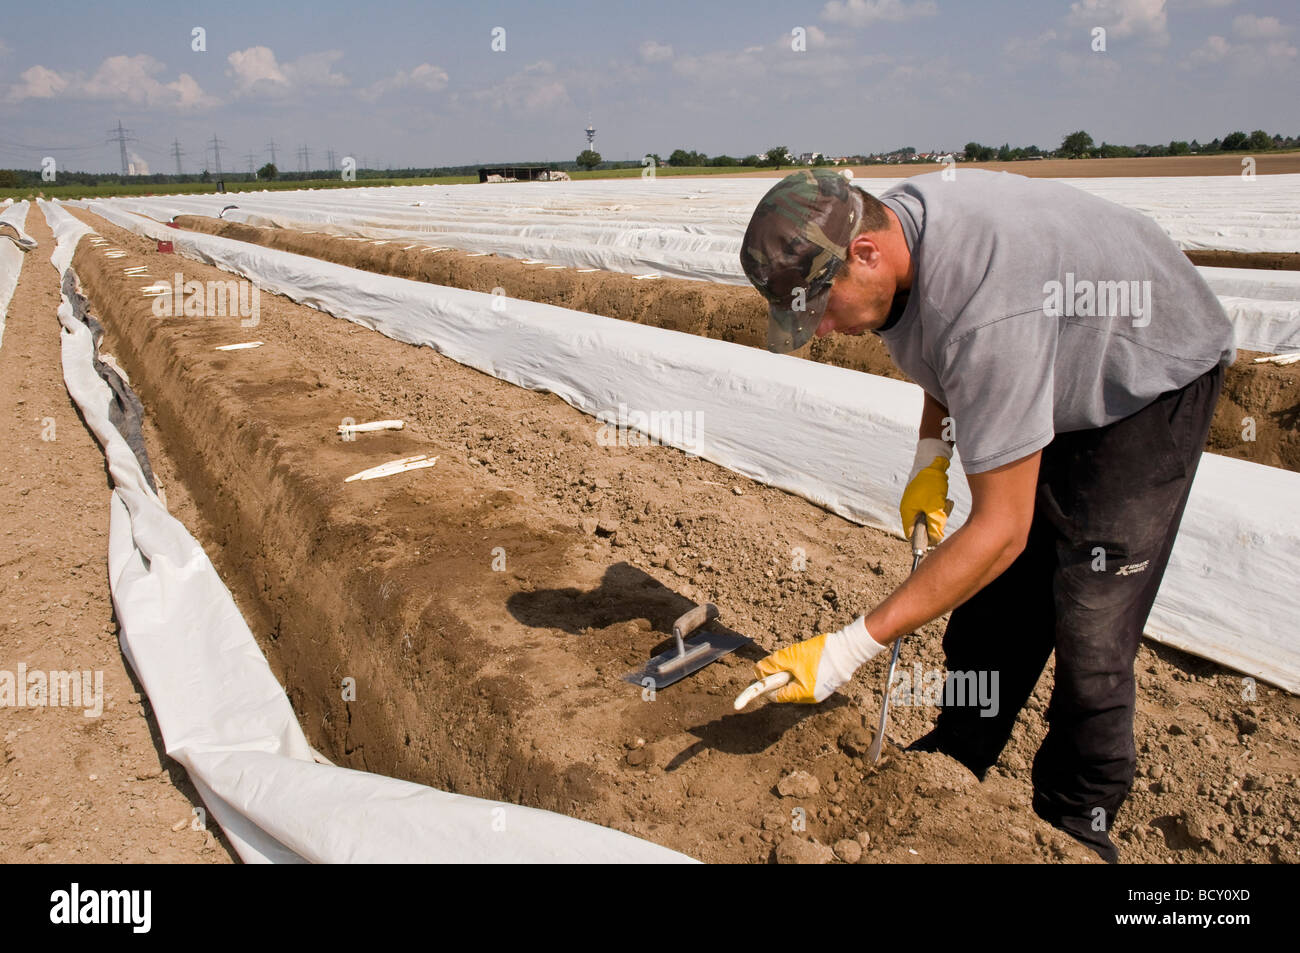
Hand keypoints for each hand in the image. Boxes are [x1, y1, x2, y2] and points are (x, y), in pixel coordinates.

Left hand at [751, 617, 886, 703]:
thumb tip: (757, 671)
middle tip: (776, 663)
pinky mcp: (826, 684)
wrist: (849, 649)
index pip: (775, 696)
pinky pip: (806, 680)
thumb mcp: (792, 656)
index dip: (763, 686)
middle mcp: (811, 698)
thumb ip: (773, 664)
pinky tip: (805, 659)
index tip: (757, 676)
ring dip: (790, 672)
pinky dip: (800, 671)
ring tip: (795, 657)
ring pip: (796, 684)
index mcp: (802, 694)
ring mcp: (820, 691)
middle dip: (778, 677)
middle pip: (785, 690)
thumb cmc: (821, 654)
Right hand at [901, 437, 954, 544]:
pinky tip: (943, 496)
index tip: (935, 537)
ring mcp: (915, 502)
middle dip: (934, 524)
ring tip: (943, 502)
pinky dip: (939, 505)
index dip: (923, 539)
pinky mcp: (922, 496)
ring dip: (938, 513)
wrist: (932, 461)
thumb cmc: (930, 484)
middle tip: (942, 515)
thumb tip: (935, 540)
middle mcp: (909, 508)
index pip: (912, 535)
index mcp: (907, 512)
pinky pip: (932, 507)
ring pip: (928, 517)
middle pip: (922, 527)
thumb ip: (934, 526)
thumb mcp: (934, 507)